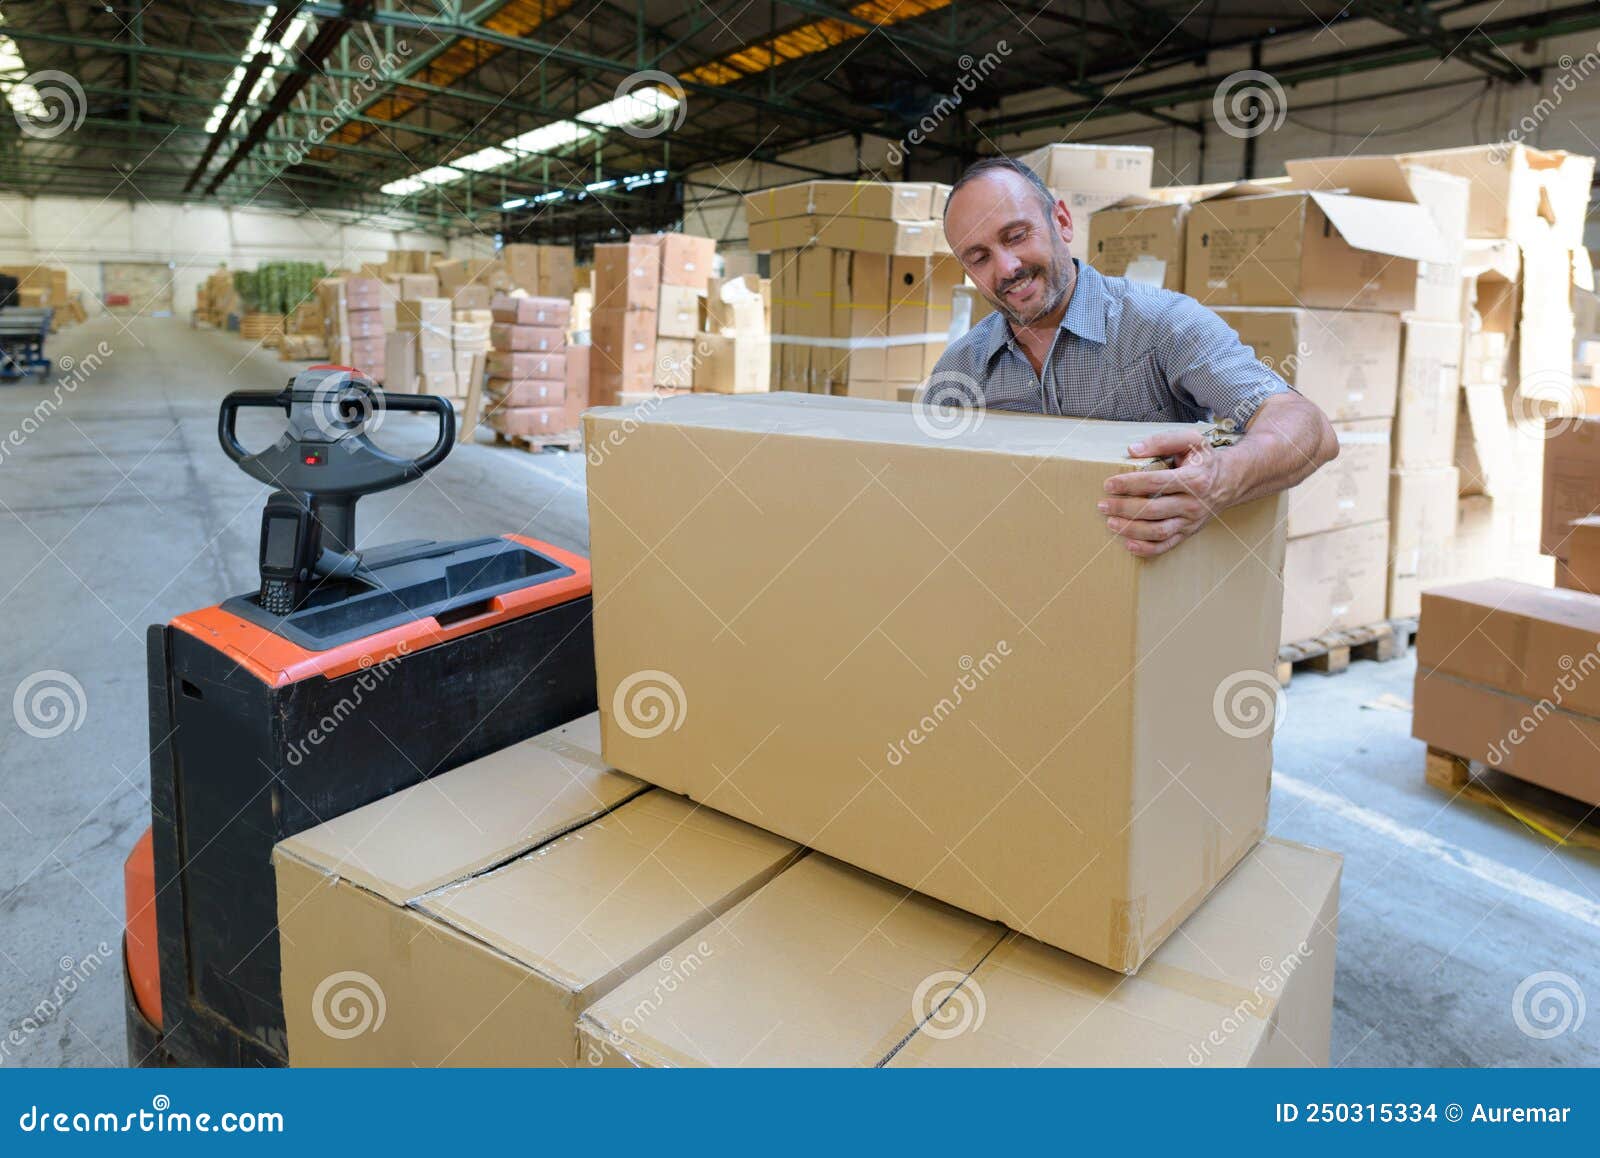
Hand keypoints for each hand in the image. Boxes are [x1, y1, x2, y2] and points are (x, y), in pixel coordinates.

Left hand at [1098, 430, 1232, 557]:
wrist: (1229, 481)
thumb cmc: (1204, 460)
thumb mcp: (1191, 441)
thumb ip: (1163, 441)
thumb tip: (1133, 450)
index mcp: (1194, 479)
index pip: (1156, 483)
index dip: (1130, 484)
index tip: (1109, 484)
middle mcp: (1193, 503)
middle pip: (1154, 510)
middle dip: (1125, 508)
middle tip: (1103, 505)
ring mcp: (1191, 521)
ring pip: (1158, 531)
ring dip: (1132, 530)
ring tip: (1111, 523)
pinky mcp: (1188, 532)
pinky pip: (1166, 545)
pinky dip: (1146, 548)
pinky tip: (1128, 543)